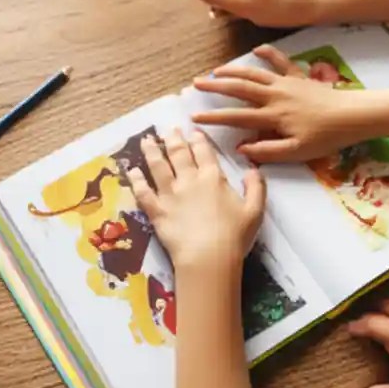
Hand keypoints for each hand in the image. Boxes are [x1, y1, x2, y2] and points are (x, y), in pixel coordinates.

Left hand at [127, 129, 265, 272]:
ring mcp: (170, 194)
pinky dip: (136, 179)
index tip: (193, 131)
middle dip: (173, 138)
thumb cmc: (234, 236)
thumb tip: (252, 169)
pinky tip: (131, 170)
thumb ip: (256, 187)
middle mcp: (189, 180)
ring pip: (157, 166)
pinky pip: (143, 191)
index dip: (198, 139)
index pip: (204, 152)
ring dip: (151, 151)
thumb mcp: (255, 210)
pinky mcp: (156, 210)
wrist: (208, 258)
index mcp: (213, 178)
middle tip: (168, 129)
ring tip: (146, 140)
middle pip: (178, 153)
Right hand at [191, 44, 369, 162]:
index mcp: (272, 116)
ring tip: (215, 70)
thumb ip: (267, 151)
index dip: (213, 118)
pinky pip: (280, 62)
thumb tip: (241, 149)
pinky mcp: (299, 77)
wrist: (352, 115)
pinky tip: (256, 50)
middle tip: (196, 84)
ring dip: (233, 70)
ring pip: (253, 73)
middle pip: (239, 88)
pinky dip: (268, 53)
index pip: (236, 117)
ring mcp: (286, 83)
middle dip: (215, 86)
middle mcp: (274, 96)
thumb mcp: (296, 152)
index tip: (194, 119)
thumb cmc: (326, 137)